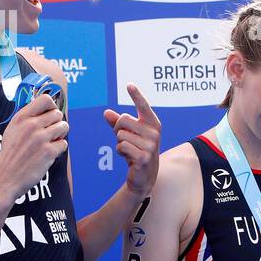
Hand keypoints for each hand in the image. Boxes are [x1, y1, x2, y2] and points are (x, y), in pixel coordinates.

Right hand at [0, 93, 67, 200]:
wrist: (6, 177)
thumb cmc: (11, 154)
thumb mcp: (13, 130)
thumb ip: (28, 118)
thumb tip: (47, 109)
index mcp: (21, 117)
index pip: (45, 99)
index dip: (52, 106)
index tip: (50, 114)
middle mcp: (31, 125)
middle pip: (58, 113)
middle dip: (56, 123)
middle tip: (49, 134)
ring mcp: (40, 138)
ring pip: (64, 126)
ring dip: (60, 135)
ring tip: (49, 142)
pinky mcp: (48, 151)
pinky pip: (64, 143)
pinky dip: (58, 149)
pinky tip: (48, 154)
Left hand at [103, 83, 161, 198]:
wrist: (145, 175)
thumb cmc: (136, 150)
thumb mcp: (128, 135)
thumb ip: (118, 123)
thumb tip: (106, 113)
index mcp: (153, 124)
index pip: (143, 106)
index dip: (136, 95)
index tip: (129, 85)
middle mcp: (154, 132)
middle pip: (123, 119)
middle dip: (117, 129)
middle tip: (125, 139)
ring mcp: (151, 145)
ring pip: (120, 134)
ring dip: (119, 143)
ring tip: (129, 150)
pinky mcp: (144, 157)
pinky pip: (121, 146)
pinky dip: (120, 152)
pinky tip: (129, 158)